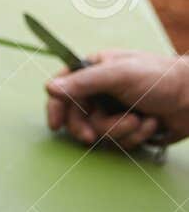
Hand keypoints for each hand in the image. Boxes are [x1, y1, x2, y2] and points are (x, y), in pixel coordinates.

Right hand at [46, 50, 188, 149]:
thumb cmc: (161, 79)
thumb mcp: (119, 75)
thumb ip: (83, 81)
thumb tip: (50, 87)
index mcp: (96, 69)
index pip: (64, 88)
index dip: (56, 107)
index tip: (56, 125)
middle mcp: (102, 90)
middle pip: (78, 118)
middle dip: (94, 127)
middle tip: (95, 136)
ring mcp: (114, 110)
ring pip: (100, 133)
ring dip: (121, 131)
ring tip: (141, 119)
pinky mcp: (127, 127)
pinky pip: (118, 141)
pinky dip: (134, 136)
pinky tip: (150, 124)